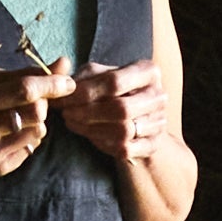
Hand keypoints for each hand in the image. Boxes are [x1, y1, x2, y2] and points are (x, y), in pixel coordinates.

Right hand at [0, 67, 70, 177]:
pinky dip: (29, 139)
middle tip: (33, 100)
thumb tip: (64, 63)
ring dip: (38, 122)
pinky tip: (11, 134)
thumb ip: (26, 73)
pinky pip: (31, 149)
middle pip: (36, 113)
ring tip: (19, 118)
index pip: (23, 90)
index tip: (68, 82)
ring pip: (38, 132)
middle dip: (43, 103)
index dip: (51, 84)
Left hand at [58, 58, 172, 172]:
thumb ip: (81, 77)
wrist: (137, 119)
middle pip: (121, 108)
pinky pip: (126, 149)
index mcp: (148, 71)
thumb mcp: (98, 77)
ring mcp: (159, 121)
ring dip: (92, 129)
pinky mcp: (153, 144)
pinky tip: (91, 135)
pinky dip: (103, 144)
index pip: (114, 81)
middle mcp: (159, 95)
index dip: (84, 92)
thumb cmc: (113, 93)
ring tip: (74, 123)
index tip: (62, 98)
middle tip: (66, 114)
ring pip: (124, 130)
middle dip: (87, 113)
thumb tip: (62, 85)